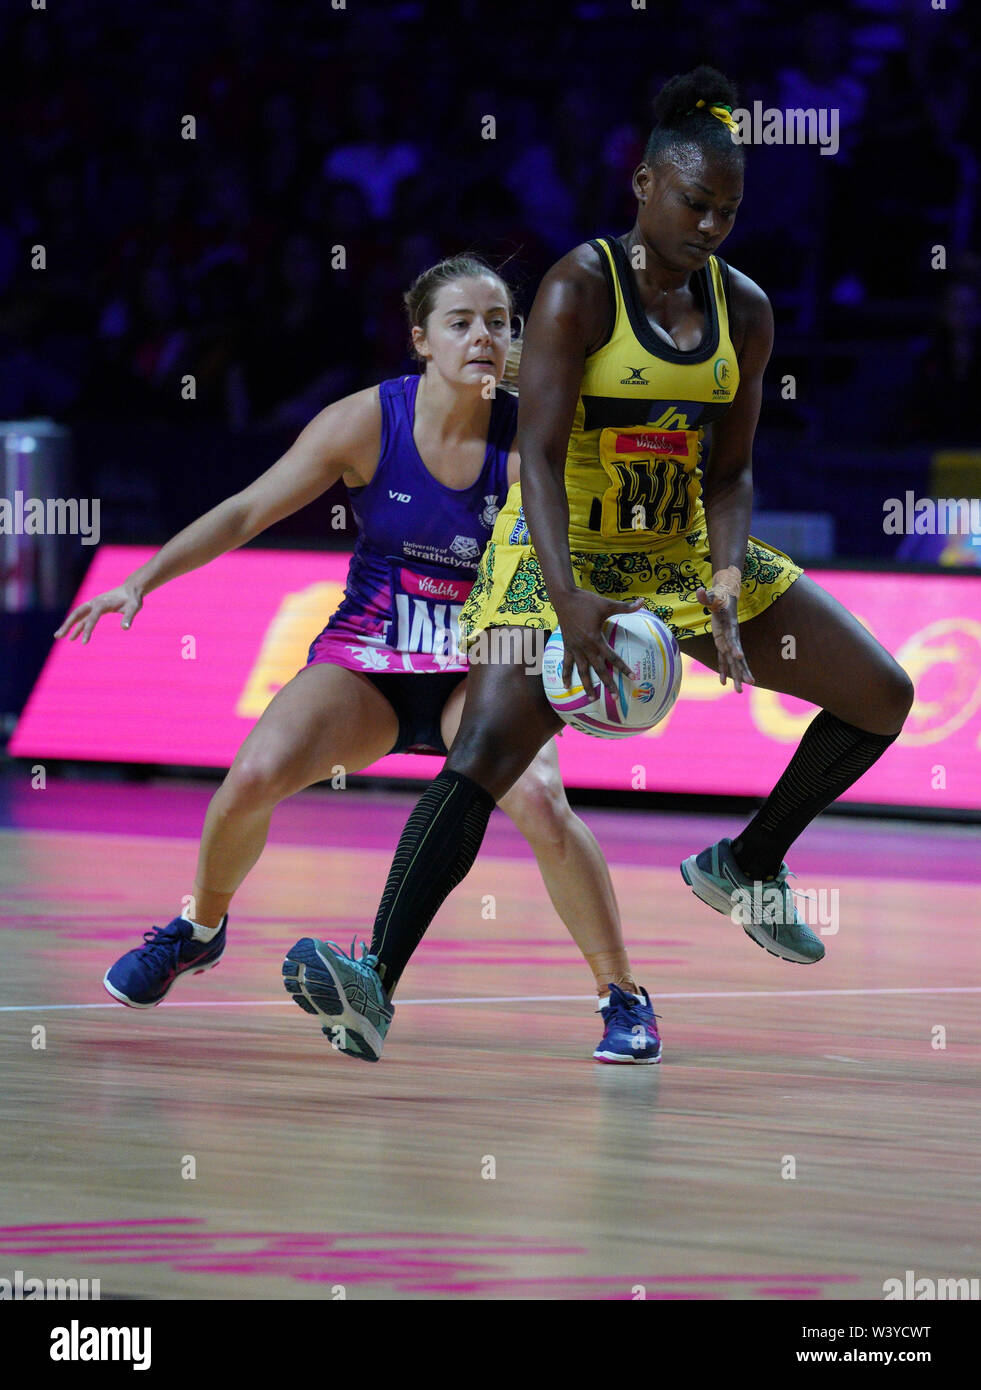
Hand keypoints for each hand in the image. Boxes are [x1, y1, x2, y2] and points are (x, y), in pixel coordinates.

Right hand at [54, 582, 143, 644]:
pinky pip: (83, 618)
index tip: (84, 643)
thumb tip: (125, 628)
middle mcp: (94, 603)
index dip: (87, 630)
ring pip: (77, 615)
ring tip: (58, 636)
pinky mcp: (94, 609)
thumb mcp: (134, 607)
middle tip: (58, 636)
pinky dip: (77, 627)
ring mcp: (93, 605)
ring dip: (68, 625)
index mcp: (102, 603)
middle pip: (77, 614)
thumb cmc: (133, 599)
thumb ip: (129, 617)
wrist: (131, 589)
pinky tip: (73, 637)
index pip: (92, 617)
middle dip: (67, 625)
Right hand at [552, 588, 643, 697]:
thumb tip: (642, 602)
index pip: (613, 658)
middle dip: (608, 684)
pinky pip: (566, 664)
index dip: (623, 668)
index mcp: (596, 639)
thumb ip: (625, 607)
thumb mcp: (607, 604)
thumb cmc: (586, 601)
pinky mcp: (566, 646)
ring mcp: (575, 648)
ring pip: (582, 671)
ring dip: (587, 686)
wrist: (564, 598)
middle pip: (599, 670)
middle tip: (616, 698)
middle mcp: (585, 647)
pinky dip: (565, 675)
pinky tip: (566, 686)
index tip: (633, 677)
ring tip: (592, 699)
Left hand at [696, 566, 753, 691]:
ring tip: (739, 690)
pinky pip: (723, 660)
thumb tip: (699, 591)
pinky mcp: (722, 643)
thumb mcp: (711, 596)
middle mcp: (731, 637)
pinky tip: (722, 682)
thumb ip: (705, 596)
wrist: (725, 598)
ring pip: (733, 662)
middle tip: (749, 683)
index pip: (733, 638)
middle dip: (742, 670)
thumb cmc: (718, 596)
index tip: (739, 657)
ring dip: (736, 676)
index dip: (735, 647)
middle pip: (738, 656)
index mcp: (730, 626)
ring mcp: (728, 642)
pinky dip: (722, 670)